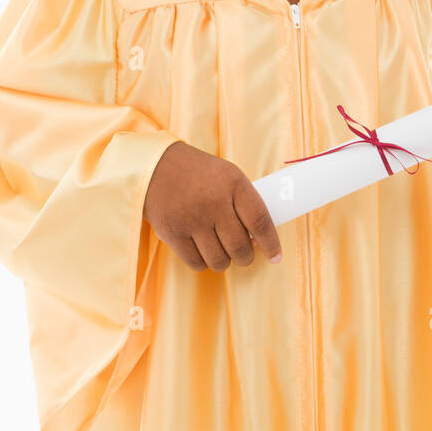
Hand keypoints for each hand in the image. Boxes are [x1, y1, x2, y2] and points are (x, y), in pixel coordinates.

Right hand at [143, 140, 282, 271]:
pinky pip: (197, 263)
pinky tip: (201, 249)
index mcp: (233, 184)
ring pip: (219, 260)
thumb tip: (260, 240)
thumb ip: (245, 203)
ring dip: (224, 261)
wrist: (155, 167)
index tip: (276, 256)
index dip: (271, 243)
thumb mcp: (227, 177)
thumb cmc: (199, 174)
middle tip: (242, 254)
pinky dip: (203, 261)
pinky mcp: (172, 233)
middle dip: (245, 256)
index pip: (260, 221)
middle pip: (240, 247)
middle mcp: (214, 202)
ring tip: (220, 250)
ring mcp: (192, 219)